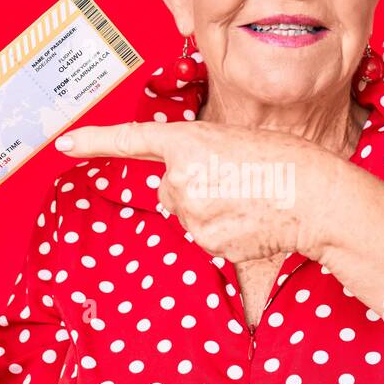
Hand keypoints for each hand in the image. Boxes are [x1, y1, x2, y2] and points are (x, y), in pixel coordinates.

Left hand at [56, 121, 346, 262]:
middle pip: (172, 190)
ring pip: (190, 217)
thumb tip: (174, 199)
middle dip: (196, 190)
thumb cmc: (288, 162)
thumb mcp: (236, 145)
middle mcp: (182, 177)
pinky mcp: (207, 242)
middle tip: (239, 184)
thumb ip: (199, 162)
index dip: (95, 141)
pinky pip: (207, 240)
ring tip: (252, 201)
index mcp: (190, 141)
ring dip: (213, 213)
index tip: (65, 143)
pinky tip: (253, 223)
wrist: (319, 197)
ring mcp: (192, 214)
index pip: (131, 140)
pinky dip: (226, 235)